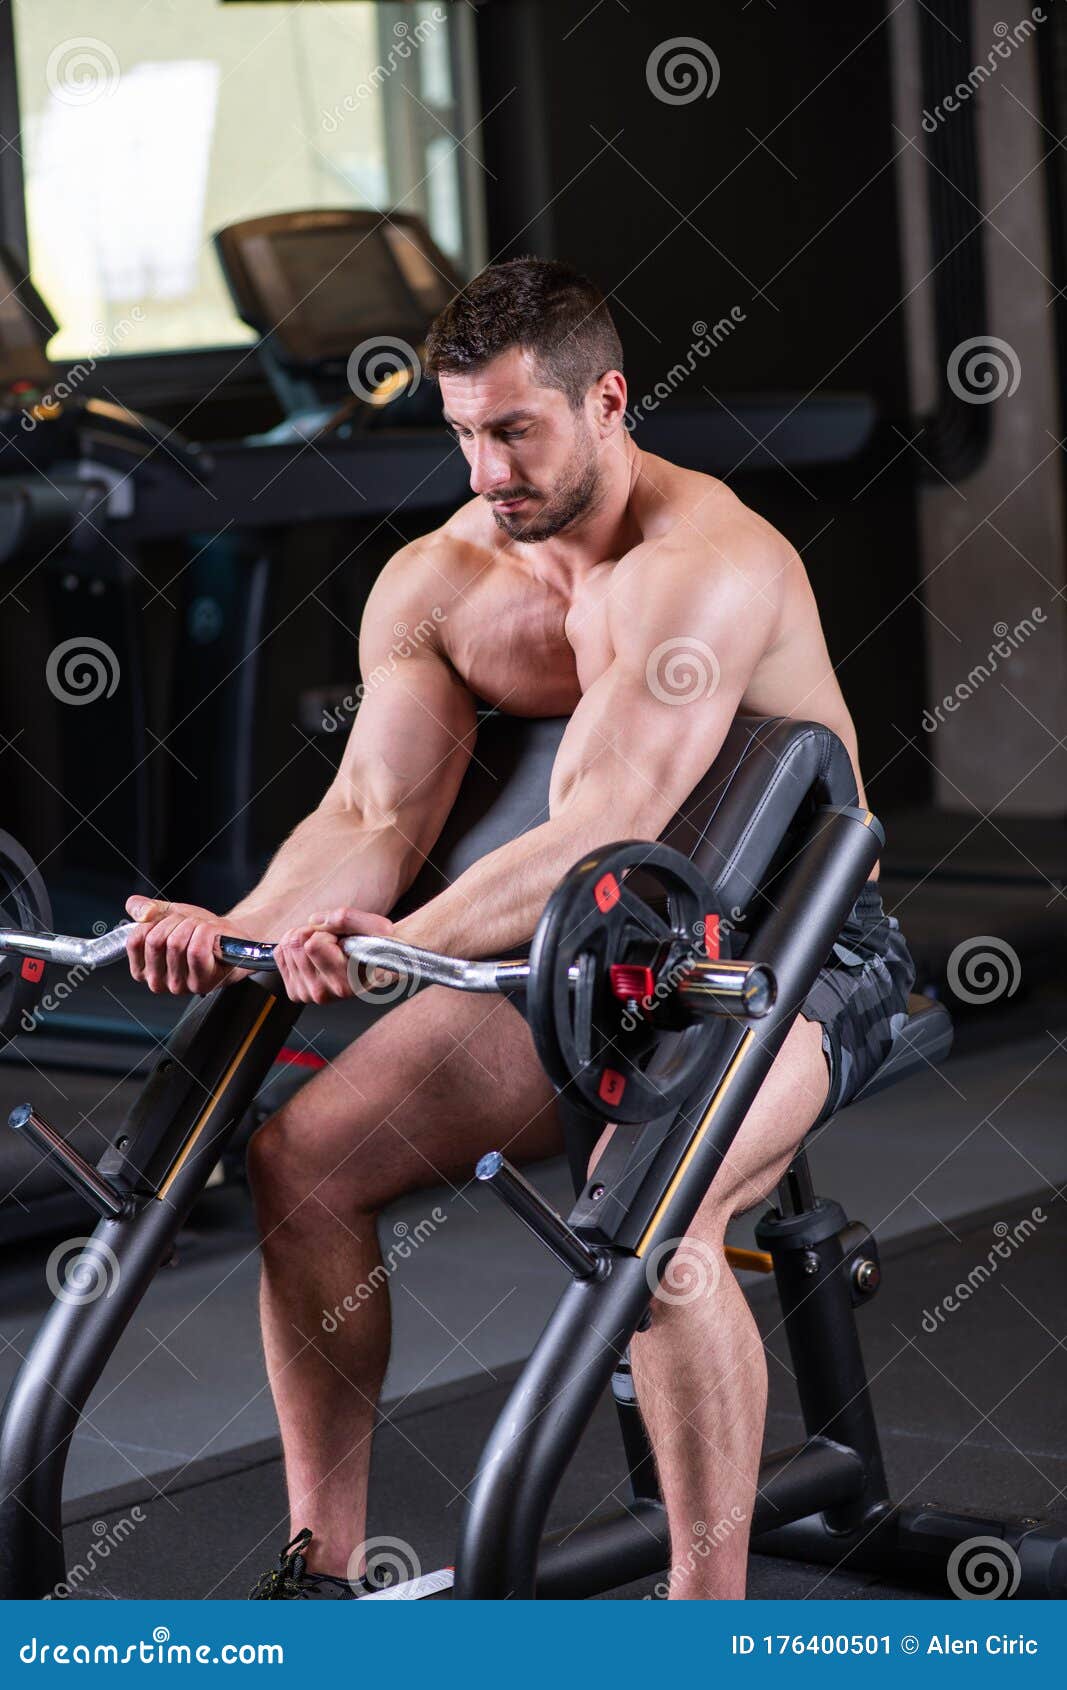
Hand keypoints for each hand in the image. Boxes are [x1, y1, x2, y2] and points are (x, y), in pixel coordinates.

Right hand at [124, 897, 256, 994]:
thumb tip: (140, 912)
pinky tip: (211, 936)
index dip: (154, 922)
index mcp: (143, 969)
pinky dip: (206, 933)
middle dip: (175, 921)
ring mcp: (179, 986)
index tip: (169, 921)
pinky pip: (196, 950)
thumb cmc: (197, 930)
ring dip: (192, 925)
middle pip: (156, 941)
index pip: (135, 941)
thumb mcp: (167, 914)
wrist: (228, 936)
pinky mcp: (200, 982)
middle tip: (189, 923)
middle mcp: (157, 982)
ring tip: (201, 929)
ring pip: (176, 943)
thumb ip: (145, 909)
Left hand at [273, 907, 395, 1004]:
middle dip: (314, 934)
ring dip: (305, 940)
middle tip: (334, 943)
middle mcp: (323, 994)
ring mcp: (307, 995)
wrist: (382, 964)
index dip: (327, 933)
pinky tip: (315, 955)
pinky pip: (280, 955)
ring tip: (328, 949)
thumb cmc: (381, 948)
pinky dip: (294, 948)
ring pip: (286, 948)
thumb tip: (313, 921)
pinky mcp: (295, 992)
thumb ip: (346, 919)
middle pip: (295, 945)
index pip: (312, 945)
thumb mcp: (376, 927)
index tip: (342, 940)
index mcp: (343, 983)